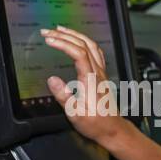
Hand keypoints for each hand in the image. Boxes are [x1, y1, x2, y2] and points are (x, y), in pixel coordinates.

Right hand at [41, 25, 128, 147]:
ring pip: (90, 45)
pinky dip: (84, 42)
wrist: (112, 129)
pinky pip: (95, 52)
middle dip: (64, 34)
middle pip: (83, 44)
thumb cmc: (96, 123)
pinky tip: (78, 42)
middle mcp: (97, 72)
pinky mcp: (101, 75)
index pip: (77, 53)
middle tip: (48, 31)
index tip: (48, 39)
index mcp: (90, 79)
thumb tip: (52, 80)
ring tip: (61, 30)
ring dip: (75, 35)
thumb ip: (64, 96)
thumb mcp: (75, 114)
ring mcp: (101, 72)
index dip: (62, 43)